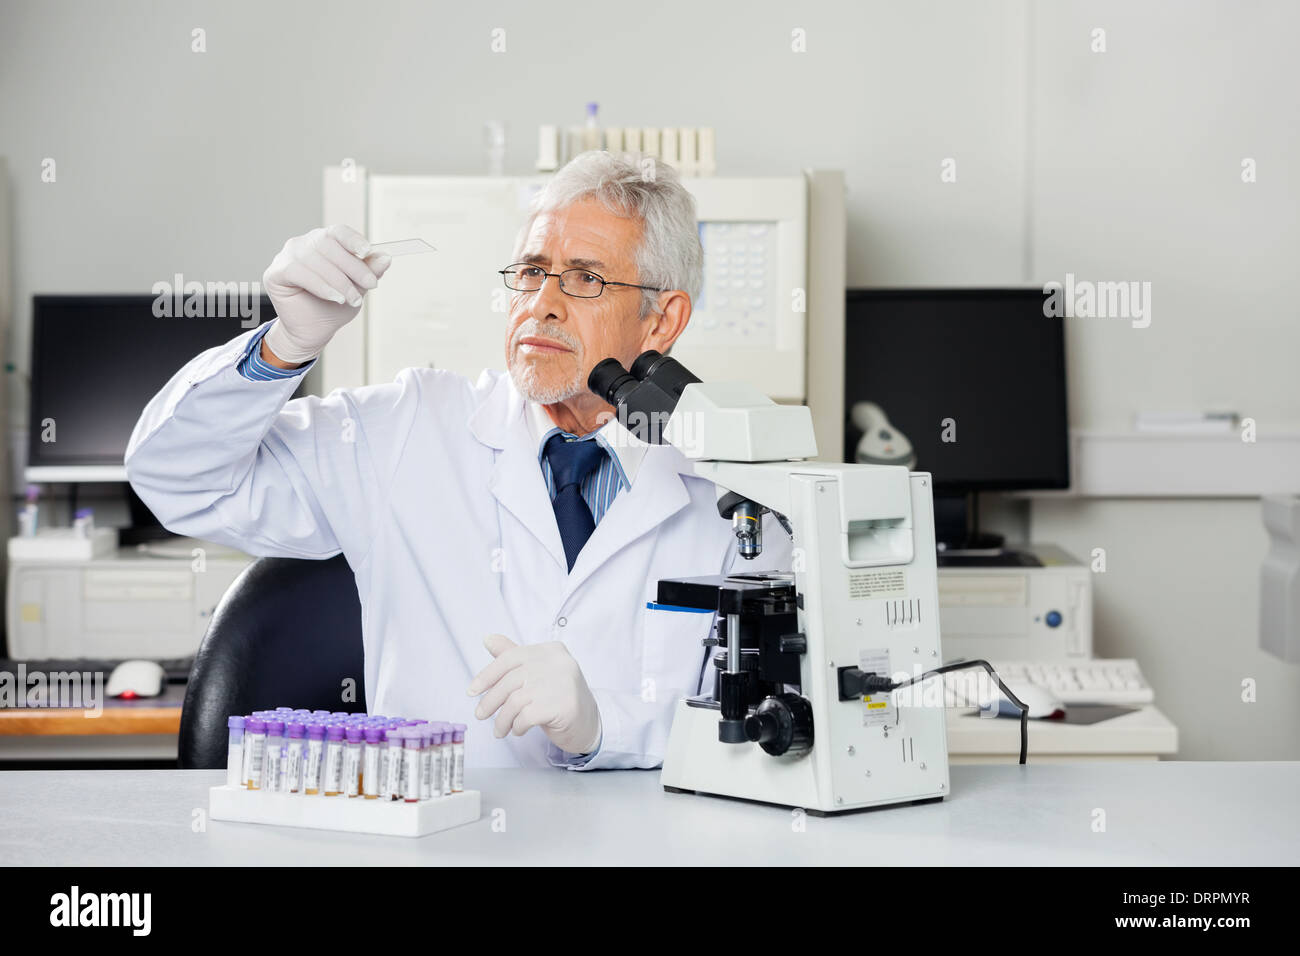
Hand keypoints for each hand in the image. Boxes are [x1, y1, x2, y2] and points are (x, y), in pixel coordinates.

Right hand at [261, 224, 392, 363]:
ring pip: (315, 259)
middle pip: (328, 244)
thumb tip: (385, 257)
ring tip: (352, 299)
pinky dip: (321, 285)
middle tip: (369, 285)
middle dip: (353, 266)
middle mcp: (303, 244)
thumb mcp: (357, 288)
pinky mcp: (275, 273)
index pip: (337, 232)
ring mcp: (287, 256)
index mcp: (323, 242)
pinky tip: (334, 297)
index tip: (367, 252)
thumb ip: (369, 271)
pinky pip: (299, 272)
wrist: (312, 331)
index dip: (353, 239)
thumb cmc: (332, 307)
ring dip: (339, 280)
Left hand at [467, 634, 601, 754]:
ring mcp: (562, 683)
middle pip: (510, 681)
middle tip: (481, 715)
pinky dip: (517, 726)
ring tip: (501, 730)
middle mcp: (558, 662)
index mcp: (550, 650)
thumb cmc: (558, 697)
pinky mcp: (563, 706)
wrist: (589, 723)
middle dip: (490, 701)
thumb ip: (514, 656)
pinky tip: (519, 730)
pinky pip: (526, 716)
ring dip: (502, 719)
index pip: (510, 658)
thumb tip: (488, 639)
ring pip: (515, 701)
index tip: (472, 691)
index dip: (487, 675)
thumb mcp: (537, 673)